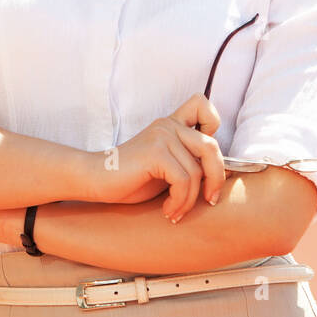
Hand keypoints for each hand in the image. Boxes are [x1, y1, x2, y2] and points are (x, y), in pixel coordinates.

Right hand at [84, 93, 227, 222]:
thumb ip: (187, 160)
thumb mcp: (165, 167)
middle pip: (212, 147)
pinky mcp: (155, 153)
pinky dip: (180, 202)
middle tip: (209, 200)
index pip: (202, 105)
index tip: (205, 157)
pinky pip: (184, 181)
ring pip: (198, 171)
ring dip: (190, 200)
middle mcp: (168, 125)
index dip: (213, 126)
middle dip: (216, 178)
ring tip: (176, 211)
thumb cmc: (130, 178)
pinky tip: (168, 210)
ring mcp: (162, 136)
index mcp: (171, 124)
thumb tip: (220, 176)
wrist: (96, 180)